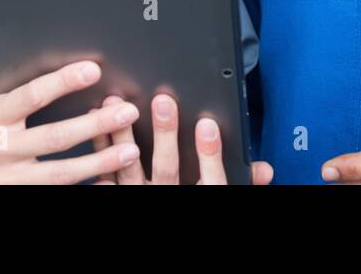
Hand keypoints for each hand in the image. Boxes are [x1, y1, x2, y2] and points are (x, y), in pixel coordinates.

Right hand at [0, 60, 141, 182]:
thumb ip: (0, 79)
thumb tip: (28, 50)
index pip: (33, 96)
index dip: (64, 82)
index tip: (92, 70)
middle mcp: (0, 148)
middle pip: (56, 137)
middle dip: (96, 124)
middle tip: (127, 111)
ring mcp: (8, 178)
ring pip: (61, 173)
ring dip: (100, 161)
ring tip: (131, 149)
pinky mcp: (13, 195)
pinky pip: (53, 191)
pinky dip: (83, 184)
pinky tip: (108, 177)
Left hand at [92, 93, 272, 184]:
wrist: (170, 263)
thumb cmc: (199, 202)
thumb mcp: (223, 196)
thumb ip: (242, 182)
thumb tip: (264, 169)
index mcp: (199, 198)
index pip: (211, 179)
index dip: (209, 153)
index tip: (207, 124)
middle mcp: (168, 200)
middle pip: (167, 169)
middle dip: (165, 135)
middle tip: (162, 103)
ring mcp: (140, 201)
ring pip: (130, 172)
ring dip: (123, 138)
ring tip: (118, 107)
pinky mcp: (120, 199)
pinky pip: (106, 183)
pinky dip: (100, 158)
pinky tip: (96, 133)